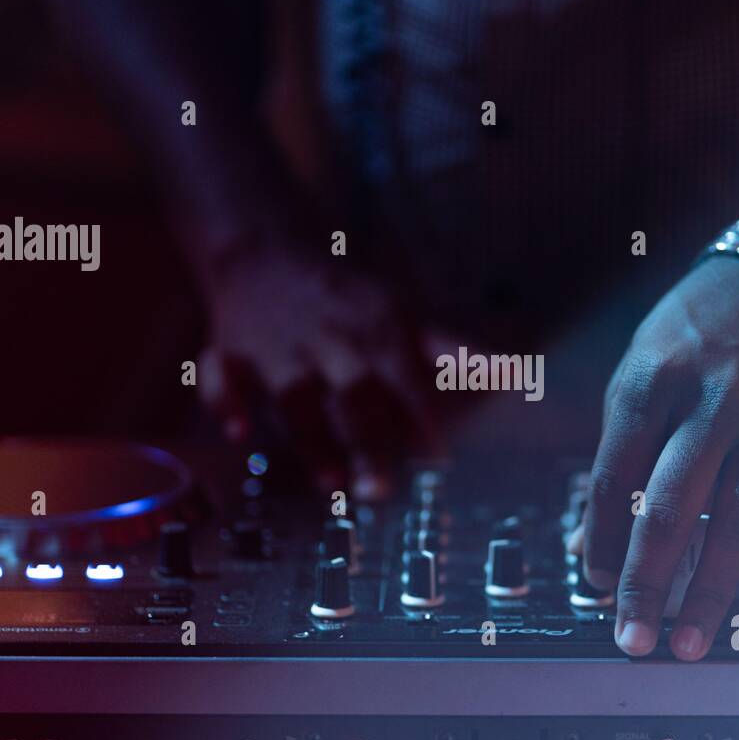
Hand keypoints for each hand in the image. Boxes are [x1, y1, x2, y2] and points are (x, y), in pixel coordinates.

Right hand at [198, 243, 438, 500]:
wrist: (265, 249)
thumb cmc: (345, 296)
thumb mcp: (404, 315)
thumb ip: (454, 352)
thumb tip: (518, 372)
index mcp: (376, 333)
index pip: (405, 380)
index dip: (422, 418)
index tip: (439, 460)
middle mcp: (329, 343)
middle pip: (352, 392)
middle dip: (366, 438)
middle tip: (380, 490)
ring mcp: (278, 349)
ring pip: (293, 393)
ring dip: (310, 437)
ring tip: (330, 483)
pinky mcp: (231, 353)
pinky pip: (220, 377)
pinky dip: (226, 402)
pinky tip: (238, 432)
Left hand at [581, 258, 738, 659]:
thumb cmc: (692, 337)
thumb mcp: (638, 375)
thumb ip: (618, 456)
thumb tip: (590, 545)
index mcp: (654, 381)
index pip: (616, 475)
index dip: (601, 537)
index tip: (596, 582)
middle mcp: (712, 399)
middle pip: (670, 503)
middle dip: (646, 579)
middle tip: (632, 636)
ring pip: (737, 514)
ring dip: (711, 587)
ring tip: (690, 640)